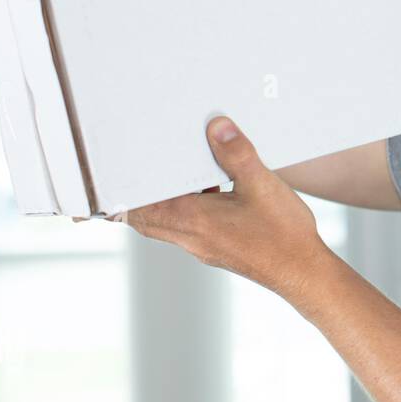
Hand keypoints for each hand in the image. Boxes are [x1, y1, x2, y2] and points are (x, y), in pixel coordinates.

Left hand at [76, 116, 336, 305]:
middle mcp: (189, 236)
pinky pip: (185, 229)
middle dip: (129, 197)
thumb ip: (236, 154)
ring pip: (162, 224)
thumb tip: (217, 127)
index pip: (137, 205)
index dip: (114, 194)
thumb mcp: (262, 184)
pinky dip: (182, 211)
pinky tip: (206, 194)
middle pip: (141, 218)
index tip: (97, 180)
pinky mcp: (216, 250)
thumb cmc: (283, 236)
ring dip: (157, 203)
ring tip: (165, 176)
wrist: (303, 273)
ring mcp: (202, 246)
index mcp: (191, 218)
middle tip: (120, 176)